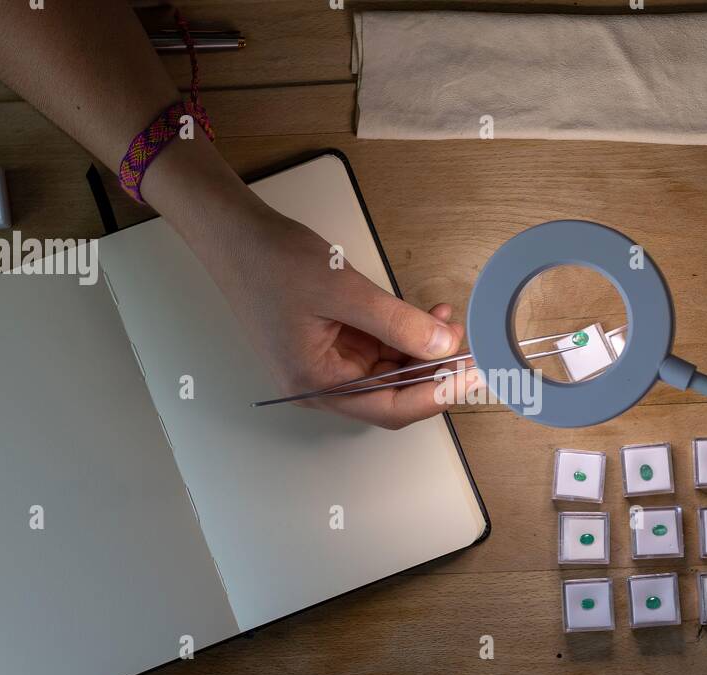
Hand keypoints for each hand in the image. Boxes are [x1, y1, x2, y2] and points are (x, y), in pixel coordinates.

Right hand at [206, 205, 473, 428]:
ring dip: (421, 350)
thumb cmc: (272, 262)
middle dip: (433, 371)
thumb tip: (443, 348)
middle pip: (391, 394)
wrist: (234, 234)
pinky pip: (377, 349)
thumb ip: (398, 323)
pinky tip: (426, 316)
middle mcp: (320, 383)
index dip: (436, 396)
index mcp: (315, 383)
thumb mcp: (346, 291)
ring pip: (388, 371)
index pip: (389, 408)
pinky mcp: (329, 343)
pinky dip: (403, 335)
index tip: (472, 379)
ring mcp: (324, 363)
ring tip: (447, 322)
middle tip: (470, 347)